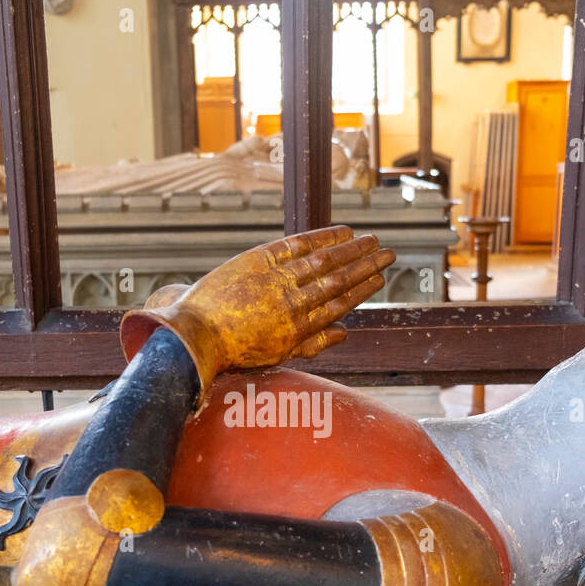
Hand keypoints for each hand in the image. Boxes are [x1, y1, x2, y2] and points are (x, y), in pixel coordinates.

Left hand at [120, 226, 394, 393]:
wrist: (196, 334)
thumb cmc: (236, 349)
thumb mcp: (278, 354)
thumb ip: (313, 344)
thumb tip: (346, 334)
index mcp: (299, 329)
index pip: (340, 305)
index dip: (364, 290)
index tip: (381, 279)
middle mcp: (293, 304)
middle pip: (339, 281)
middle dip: (366, 266)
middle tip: (388, 254)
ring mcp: (277, 281)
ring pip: (324, 262)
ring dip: (352, 249)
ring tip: (371, 239)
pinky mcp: (259, 261)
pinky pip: (298, 246)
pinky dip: (323, 237)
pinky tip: (341, 231)